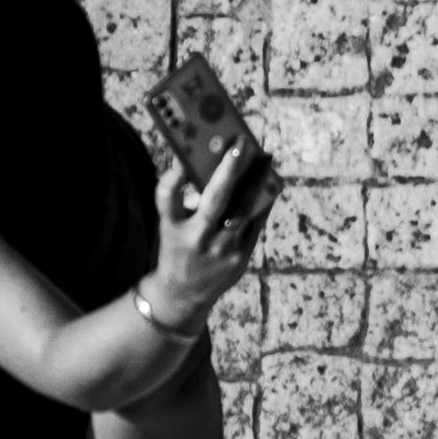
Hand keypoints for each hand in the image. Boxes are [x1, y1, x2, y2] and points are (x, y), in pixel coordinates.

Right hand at [146, 143, 275, 323]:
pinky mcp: (240, 258)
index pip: (167, 199)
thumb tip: (207, 158)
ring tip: (266, 158)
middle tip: (241, 144)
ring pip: (243, 210)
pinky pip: (255, 222)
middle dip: (228, 171)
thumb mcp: (171, 224)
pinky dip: (263, 200)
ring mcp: (220, 250)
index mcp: (171, 227)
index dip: (173, 180)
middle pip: (213, 200)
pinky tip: (270, 182)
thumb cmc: (177, 245)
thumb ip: (185, 196)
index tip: (182, 159)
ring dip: (256, 182)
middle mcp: (196, 238)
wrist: (182, 293)